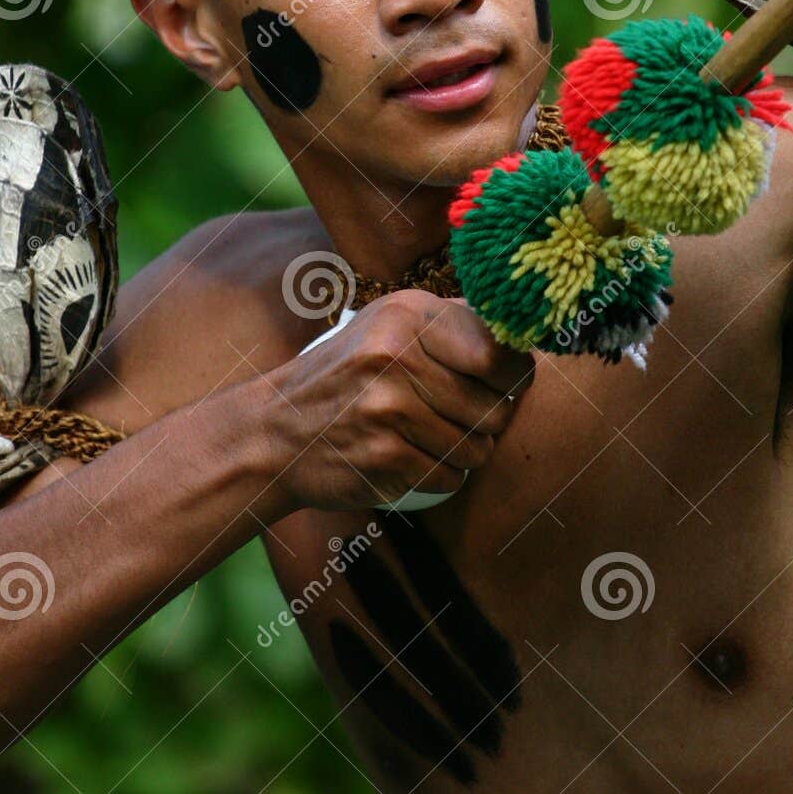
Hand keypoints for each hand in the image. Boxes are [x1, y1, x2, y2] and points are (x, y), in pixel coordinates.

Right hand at [261, 291, 535, 512]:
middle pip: (495, 407)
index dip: (514, 376)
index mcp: (405, 315)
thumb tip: (519, 332)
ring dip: (466, 452)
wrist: (273, 432)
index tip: (504, 384)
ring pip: (477, 447)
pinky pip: (449, 478)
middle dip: (490, 421)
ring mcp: (388, 410)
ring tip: (432, 437)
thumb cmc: (344, 374)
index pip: (500, 354)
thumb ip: (448, 322)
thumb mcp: (385, 324)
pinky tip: (413, 459)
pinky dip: (440, 476)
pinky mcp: (383, 458)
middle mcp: (396, 357)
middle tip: (463, 417)